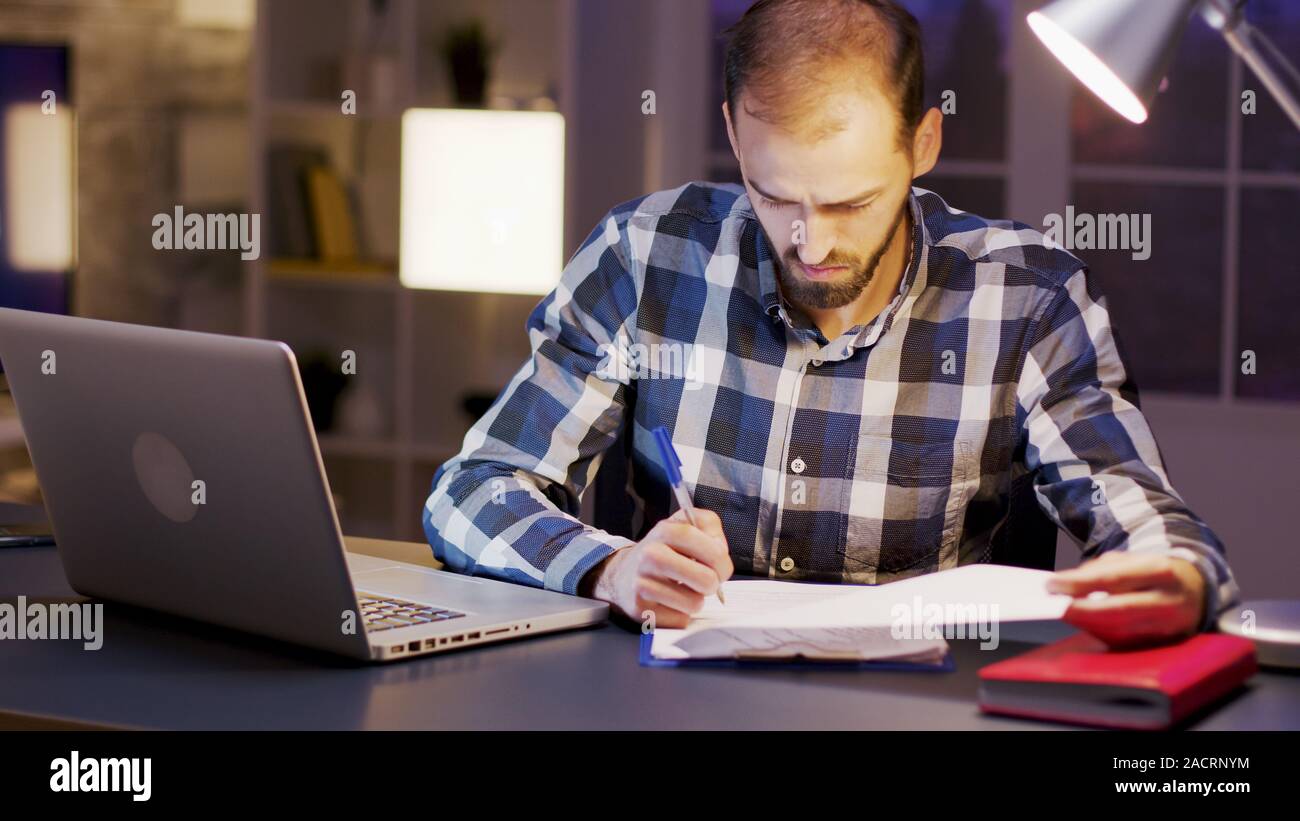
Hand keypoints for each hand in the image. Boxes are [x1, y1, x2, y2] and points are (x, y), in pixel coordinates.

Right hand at [580, 508, 732, 627]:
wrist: (623, 574)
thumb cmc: (662, 552)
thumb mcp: (684, 526)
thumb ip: (709, 527)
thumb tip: (721, 549)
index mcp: (666, 531)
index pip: (712, 549)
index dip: (723, 561)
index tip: (720, 566)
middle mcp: (651, 555)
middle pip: (706, 579)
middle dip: (713, 584)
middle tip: (704, 581)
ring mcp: (643, 583)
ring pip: (694, 603)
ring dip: (696, 601)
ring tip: (684, 591)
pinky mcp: (640, 609)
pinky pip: (680, 620)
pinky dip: (680, 614)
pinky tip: (669, 603)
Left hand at [1046, 551, 1206, 648]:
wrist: (1198, 590)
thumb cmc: (1154, 572)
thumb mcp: (1133, 559)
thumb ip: (1101, 569)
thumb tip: (1068, 584)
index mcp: (1163, 571)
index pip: (1116, 579)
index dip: (1081, 583)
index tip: (1053, 584)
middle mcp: (1169, 601)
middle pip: (1119, 610)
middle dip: (1082, 610)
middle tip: (1056, 605)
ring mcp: (1169, 627)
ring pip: (1120, 630)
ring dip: (1087, 623)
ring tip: (1064, 612)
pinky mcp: (1163, 644)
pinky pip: (1125, 642)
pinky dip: (1100, 633)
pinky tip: (1084, 623)